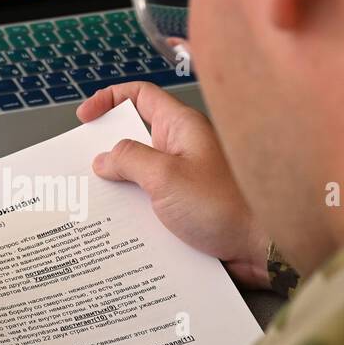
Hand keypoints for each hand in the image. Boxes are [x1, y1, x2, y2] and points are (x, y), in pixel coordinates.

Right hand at [77, 81, 269, 287]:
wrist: (262, 248)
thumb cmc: (226, 207)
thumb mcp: (166, 177)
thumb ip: (129, 160)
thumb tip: (104, 158)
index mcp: (182, 128)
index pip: (141, 96)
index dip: (109, 100)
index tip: (84, 118)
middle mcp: (184, 149)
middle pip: (135, 138)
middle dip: (106, 151)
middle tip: (81, 168)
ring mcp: (185, 179)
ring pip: (140, 175)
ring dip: (118, 186)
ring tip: (93, 202)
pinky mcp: (187, 207)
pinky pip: (152, 203)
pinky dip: (134, 211)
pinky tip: (118, 228)